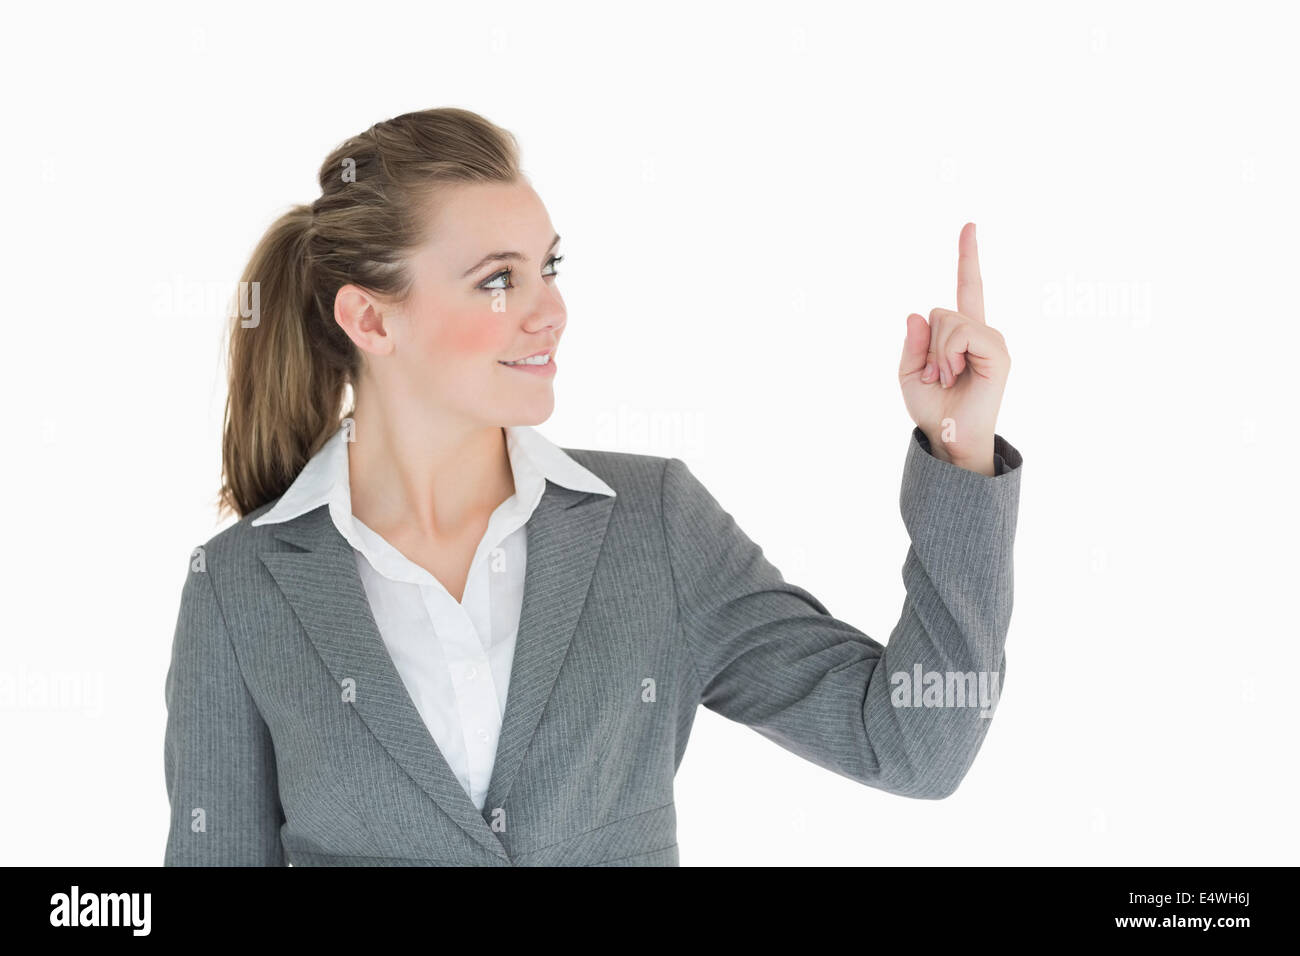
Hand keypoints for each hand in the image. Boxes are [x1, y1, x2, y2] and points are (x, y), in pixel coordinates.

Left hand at [898, 222, 1010, 475]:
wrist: (948, 437)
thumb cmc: (932, 408)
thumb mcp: (908, 372)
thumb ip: (912, 342)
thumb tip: (917, 313)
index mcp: (962, 333)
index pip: (968, 287)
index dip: (967, 256)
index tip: (969, 226)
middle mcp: (982, 332)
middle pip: (940, 311)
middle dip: (927, 346)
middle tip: (936, 376)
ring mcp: (993, 341)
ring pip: (948, 321)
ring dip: (937, 354)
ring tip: (947, 379)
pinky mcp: (998, 353)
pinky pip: (962, 333)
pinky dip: (948, 355)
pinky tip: (955, 375)